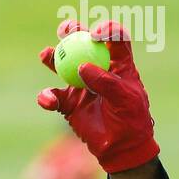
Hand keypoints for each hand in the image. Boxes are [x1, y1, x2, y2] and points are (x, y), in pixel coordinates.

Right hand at [36, 18, 159, 173]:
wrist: (121, 148)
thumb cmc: (131, 121)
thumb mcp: (126, 100)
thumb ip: (106, 82)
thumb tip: (82, 67)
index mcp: (120, 66)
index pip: (116, 39)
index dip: (107, 30)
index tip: (95, 34)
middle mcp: (99, 70)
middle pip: (84, 42)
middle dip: (73, 31)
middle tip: (65, 29)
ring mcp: (81, 84)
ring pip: (63, 63)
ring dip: (53, 56)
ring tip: (46, 54)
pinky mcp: (68, 102)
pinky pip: (52, 95)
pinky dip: (47, 97)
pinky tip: (49, 101)